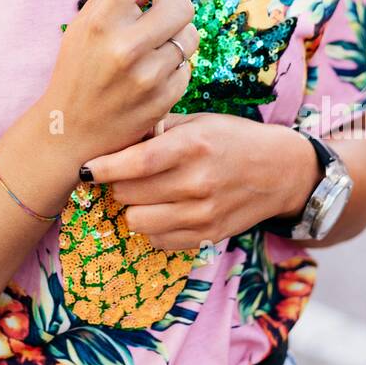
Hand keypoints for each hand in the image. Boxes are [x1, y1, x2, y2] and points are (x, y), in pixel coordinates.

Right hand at [42, 0, 199, 168]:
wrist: (69, 130)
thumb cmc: (80, 70)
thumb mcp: (86, 27)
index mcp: (101, 19)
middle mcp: (124, 46)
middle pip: (181, 4)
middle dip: (173, 10)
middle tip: (158, 22)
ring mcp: (146, 76)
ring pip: (189, 37)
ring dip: (177, 40)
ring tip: (151, 54)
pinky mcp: (162, 100)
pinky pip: (187, 67)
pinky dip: (174, 69)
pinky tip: (151, 80)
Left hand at [77, 113, 320, 251]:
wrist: (281, 171)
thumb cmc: (234, 139)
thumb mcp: (199, 122)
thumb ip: (159, 129)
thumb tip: (117, 135)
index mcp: (192, 147)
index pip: (136, 162)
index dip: (103, 167)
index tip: (84, 168)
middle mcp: (196, 182)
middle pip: (129, 194)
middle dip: (118, 184)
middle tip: (124, 176)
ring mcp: (203, 214)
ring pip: (138, 222)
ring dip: (133, 208)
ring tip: (144, 194)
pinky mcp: (208, 236)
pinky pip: (159, 241)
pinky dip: (154, 228)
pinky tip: (164, 210)